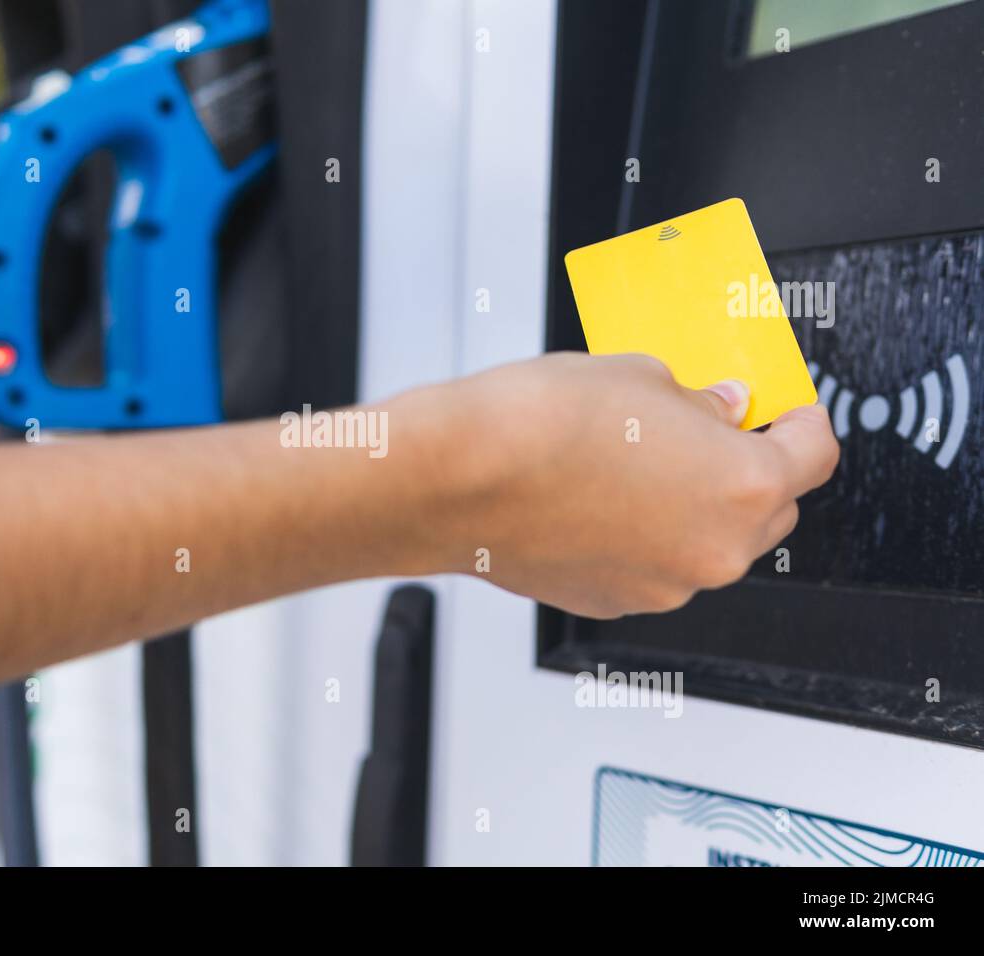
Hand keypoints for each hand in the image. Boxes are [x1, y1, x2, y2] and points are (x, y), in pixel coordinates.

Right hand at [400, 352, 839, 616]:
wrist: (456, 480)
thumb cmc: (539, 425)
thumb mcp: (641, 377)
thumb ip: (700, 402)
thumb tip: (721, 411)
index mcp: (742, 486)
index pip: (815, 454)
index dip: (804, 421)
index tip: (789, 410)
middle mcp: (714, 550)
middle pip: (771, 511)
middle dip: (750, 469)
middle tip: (711, 429)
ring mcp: (664, 584)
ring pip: (707, 542)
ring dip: (694, 506)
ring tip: (637, 461)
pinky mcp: (614, 599)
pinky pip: (654, 564)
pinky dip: (644, 535)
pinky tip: (600, 496)